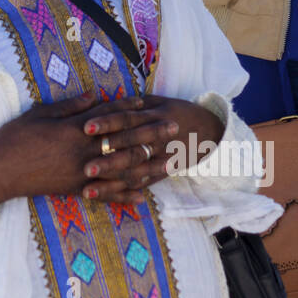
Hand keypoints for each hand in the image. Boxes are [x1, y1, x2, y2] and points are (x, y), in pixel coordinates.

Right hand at [0, 94, 176, 210]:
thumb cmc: (14, 138)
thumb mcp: (39, 114)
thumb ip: (69, 106)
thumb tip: (95, 95)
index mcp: (74, 129)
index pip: (109, 116)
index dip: (130, 109)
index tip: (149, 104)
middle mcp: (83, 151)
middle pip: (124, 141)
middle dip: (151, 134)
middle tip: (174, 128)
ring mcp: (81, 173)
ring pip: (122, 169)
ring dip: (148, 164)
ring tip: (170, 160)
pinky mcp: (76, 190)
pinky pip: (107, 194)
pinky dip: (126, 195)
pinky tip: (145, 195)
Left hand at [88, 95, 224, 196]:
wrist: (211, 130)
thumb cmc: (176, 111)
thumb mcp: (158, 101)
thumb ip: (131, 104)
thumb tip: (100, 100)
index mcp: (153, 115)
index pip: (127, 119)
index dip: (107, 122)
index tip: (86, 127)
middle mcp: (158, 138)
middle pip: (131, 149)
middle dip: (108, 159)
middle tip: (85, 168)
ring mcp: (162, 158)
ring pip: (136, 171)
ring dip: (112, 182)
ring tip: (88, 189)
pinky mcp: (163, 172)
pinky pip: (143, 183)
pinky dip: (124, 192)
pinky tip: (105, 196)